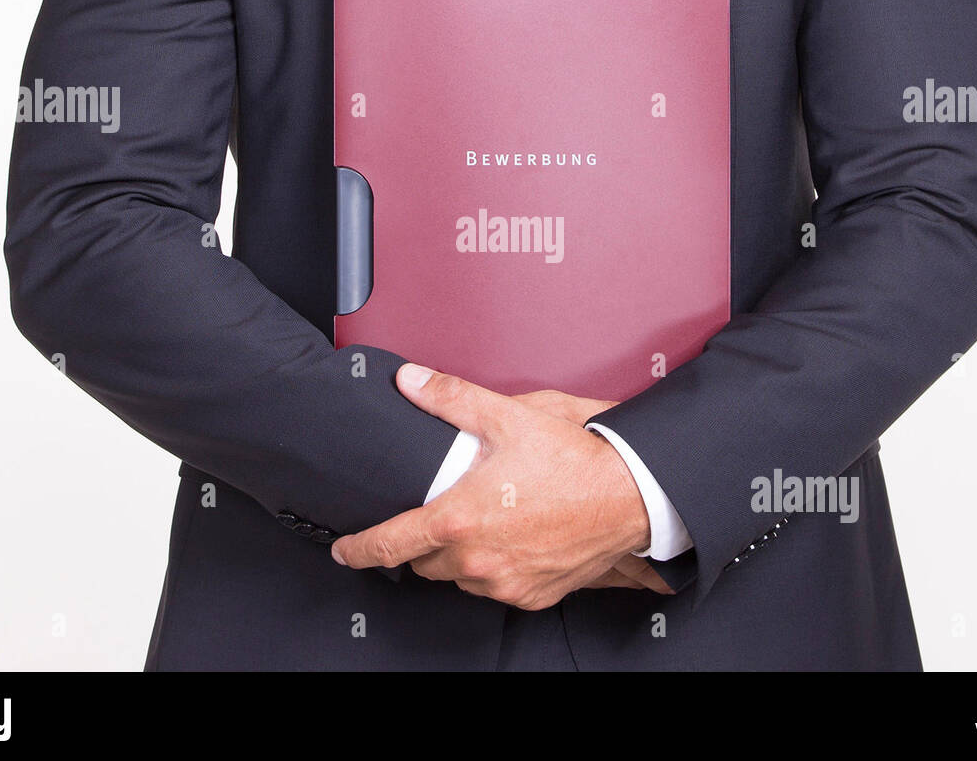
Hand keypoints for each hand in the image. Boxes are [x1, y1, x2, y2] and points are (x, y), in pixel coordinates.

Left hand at [331, 364, 653, 609]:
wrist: (631, 495)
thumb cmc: (573, 459)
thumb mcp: (507, 416)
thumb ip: (450, 399)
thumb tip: (411, 382)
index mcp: (458, 519)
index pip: (388, 545)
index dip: (359, 550)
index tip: (345, 550)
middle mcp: (477, 559)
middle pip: (424, 563)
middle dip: (422, 542)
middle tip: (438, 514)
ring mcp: (506, 582)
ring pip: (460, 577)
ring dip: (459, 556)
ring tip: (481, 521)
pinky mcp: (533, 595)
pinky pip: (496, 588)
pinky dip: (494, 568)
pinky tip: (511, 539)